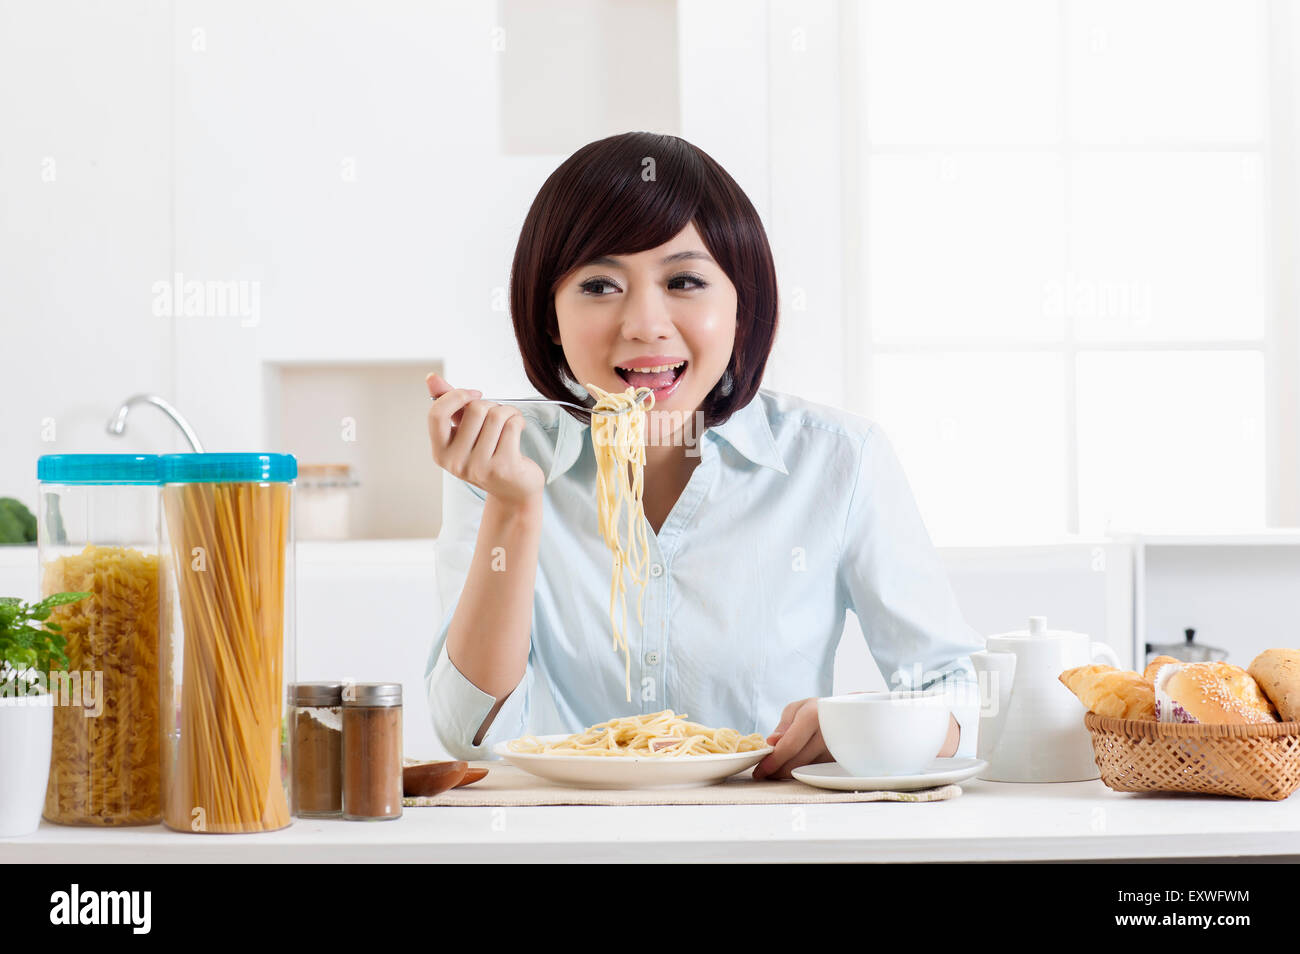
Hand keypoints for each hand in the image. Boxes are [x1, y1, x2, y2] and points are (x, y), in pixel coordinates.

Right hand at [426, 372, 544, 505]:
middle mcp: (456, 463)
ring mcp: (479, 467)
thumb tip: (432, 378)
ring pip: (496, 415)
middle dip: (492, 405)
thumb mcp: (465, 430)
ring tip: (510, 422)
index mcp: (441, 452)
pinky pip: (512, 425)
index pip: (437, 414)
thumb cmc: (489, 454)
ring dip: (508, 411)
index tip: (474, 394)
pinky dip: (519, 420)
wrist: (514, 489)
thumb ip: (448, 404)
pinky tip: (518, 429)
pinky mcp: (503, 467)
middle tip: (498, 417)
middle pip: (475, 409)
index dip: (457, 396)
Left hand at [752, 697, 832, 779]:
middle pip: (797, 763)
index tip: (760, 770)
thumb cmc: (816, 711)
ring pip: (805, 771)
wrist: (845, 715)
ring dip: (788, 773)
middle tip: (764, 772)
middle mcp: (827, 734)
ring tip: (777, 767)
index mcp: (813, 716)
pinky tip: (794, 766)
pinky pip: (814, 772)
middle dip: (777, 771)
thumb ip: (783, 726)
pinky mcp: (839, 761)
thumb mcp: (796, 709)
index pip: (789, 746)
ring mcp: (836, 750)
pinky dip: (801, 771)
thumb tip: (772, 742)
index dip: (773, 761)